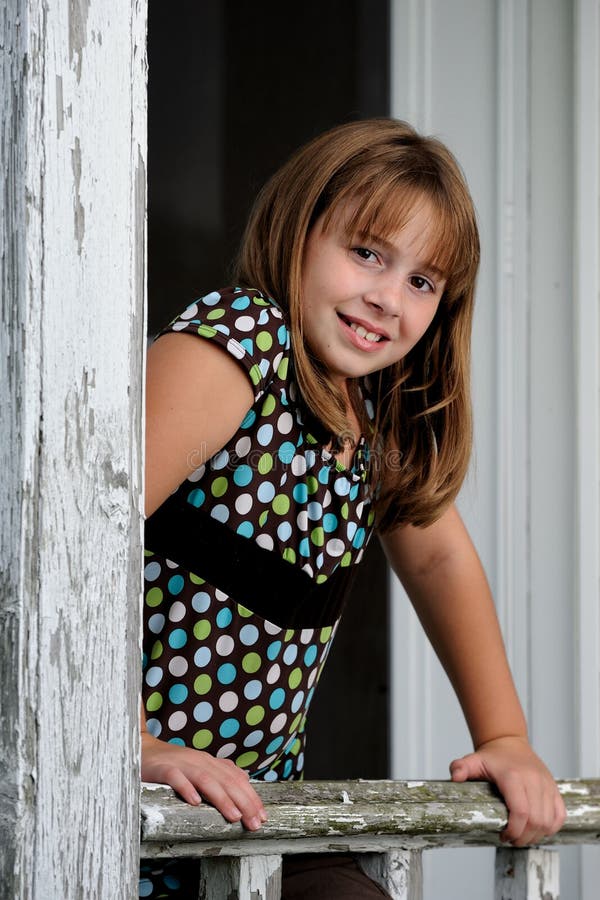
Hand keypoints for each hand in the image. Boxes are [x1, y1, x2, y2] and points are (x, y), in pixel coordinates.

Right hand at [141, 731, 266, 831]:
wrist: (142, 750)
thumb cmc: (172, 763)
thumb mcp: (199, 767)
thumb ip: (219, 773)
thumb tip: (244, 780)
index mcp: (210, 762)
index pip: (236, 779)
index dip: (251, 797)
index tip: (263, 816)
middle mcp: (199, 760)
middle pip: (226, 780)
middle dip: (243, 802)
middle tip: (254, 823)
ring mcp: (182, 763)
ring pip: (206, 779)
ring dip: (222, 798)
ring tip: (234, 816)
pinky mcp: (163, 768)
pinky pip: (176, 778)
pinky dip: (186, 788)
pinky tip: (195, 801)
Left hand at [449, 735, 565, 845]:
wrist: (509, 743)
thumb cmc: (491, 757)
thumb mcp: (473, 760)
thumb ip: (460, 768)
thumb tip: (455, 778)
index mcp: (513, 776)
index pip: (521, 811)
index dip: (514, 830)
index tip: (503, 836)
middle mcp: (533, 780)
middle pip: (536, 820)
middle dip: (523, 837)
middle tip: (510, 839)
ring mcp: (546, 784)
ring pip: (549, 821)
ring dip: (536, 835)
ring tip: (521, 835)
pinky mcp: (554, 788)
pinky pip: (559, 814)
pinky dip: (551, 827)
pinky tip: (537, 829)